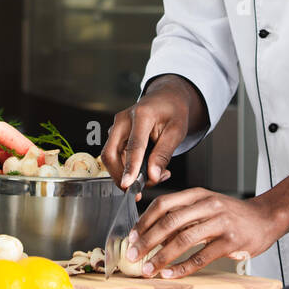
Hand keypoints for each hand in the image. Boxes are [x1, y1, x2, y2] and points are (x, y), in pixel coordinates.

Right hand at [101, 75, 205, 191]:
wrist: (167, 97)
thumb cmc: (173, 111)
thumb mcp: (177, 132)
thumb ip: (164, 154)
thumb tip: (153, 176)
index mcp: (141, 115)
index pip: (133, 146)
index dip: (130, 167)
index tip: (128, 185)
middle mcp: (123, 120)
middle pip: (110, 153)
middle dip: (120, 176)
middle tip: (138, 191)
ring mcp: (117, 127)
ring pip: (112, 157)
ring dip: (127, 173)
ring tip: (154, 176)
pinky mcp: (116, 134)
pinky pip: (116, 156)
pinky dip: (128, 167)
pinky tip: (147, 169)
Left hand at [126, 188, 280, 279]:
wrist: (266, 217)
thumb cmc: (232, 214)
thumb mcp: (207, 205)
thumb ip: (183, 216)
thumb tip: (153, 236)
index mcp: (198, 194)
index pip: (163, 204)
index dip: (144, 221)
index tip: (131, 237)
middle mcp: (207, 205)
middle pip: (170, 221)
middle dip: (147, 240)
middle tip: (133, 255)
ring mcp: (220, 222)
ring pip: (184, 239)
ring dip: (162, 256)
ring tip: (149, 269)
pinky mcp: (231, 241)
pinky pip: (201, 256)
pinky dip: (183, 267)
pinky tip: (171, 274)